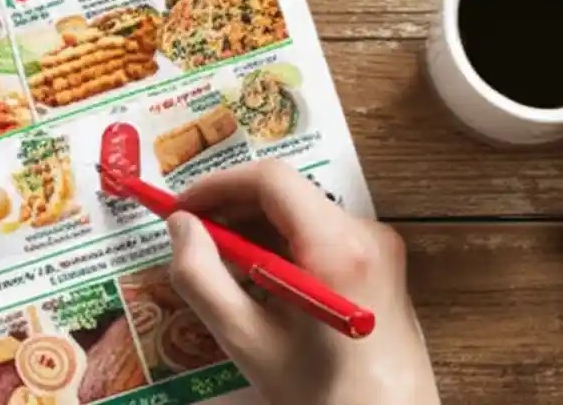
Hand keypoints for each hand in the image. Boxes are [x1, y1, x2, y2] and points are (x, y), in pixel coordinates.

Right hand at [166, 160, 439, 404]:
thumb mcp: (247, 341)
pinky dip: (282, 245)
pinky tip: (258, 281)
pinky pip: (322, 235)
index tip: (180, 210)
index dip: (217, 185)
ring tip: (220, 265)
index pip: (270, 179)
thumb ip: (202, 278)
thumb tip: (180, 227)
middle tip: (191, 236)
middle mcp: (366, 233)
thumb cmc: (321, 394)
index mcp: (337, 246)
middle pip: (287, 193)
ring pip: (302, 213)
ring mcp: (380, 247)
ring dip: (255, 228)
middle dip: (232, 206)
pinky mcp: (383, 265)